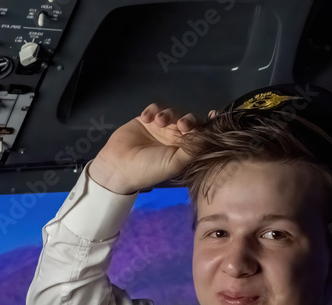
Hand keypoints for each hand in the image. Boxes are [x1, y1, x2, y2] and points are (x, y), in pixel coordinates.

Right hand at [89, 104, 203, 194]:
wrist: (118, 167)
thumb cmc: (148, 169)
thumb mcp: (175, 163)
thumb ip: (193, 149)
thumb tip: (208, 134)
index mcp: (183, 149)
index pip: (200, 133)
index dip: (207, 123)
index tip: (212, 115)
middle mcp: (174, 137)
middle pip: (188, 119)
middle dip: (187, 119)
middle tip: (181, 125)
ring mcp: (159, 128)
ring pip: (172, 111)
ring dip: (168, 114)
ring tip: (159, 122)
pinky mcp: (145, 120)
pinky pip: (155, 108)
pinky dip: (153, 110)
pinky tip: (147, 118)